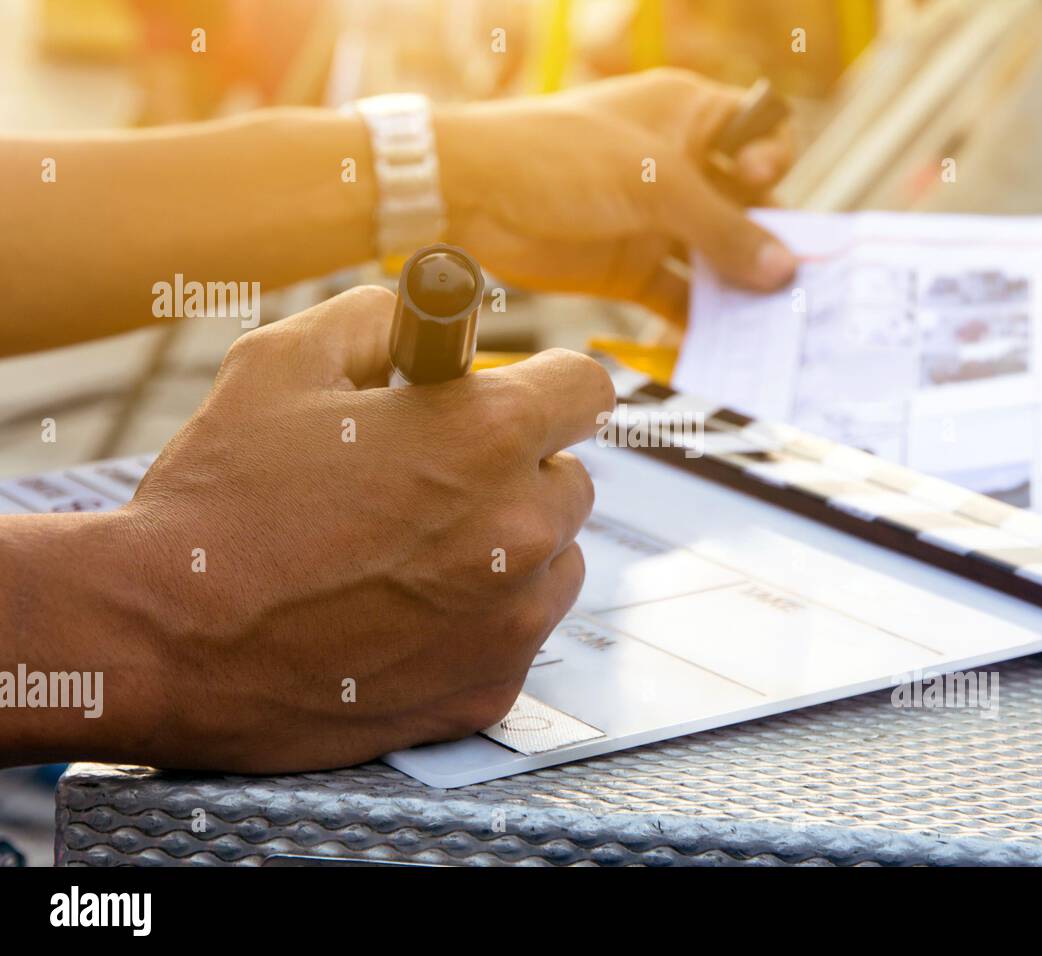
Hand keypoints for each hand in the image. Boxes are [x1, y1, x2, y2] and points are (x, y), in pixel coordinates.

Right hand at [115, 286, 612, 771]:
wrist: (162, 640)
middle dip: (517, 470)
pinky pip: (516, 632)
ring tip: (414, 554)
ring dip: (510, 547)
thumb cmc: (220, 495)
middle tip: (436, 482)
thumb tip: (425, 324)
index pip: (586, 388)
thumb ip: (376, 321)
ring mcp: (512, 619)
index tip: (519, 398)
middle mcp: (521, 529)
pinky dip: (481, 621)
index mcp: (485, 435)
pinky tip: (401, 617)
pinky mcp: (491, 688)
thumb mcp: (282, 362)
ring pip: (555, 560)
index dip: (548, 384)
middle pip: (569, 479)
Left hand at [436, 68, 797, 324]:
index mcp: (688, 117)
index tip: (761, 179)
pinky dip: (699, 320)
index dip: (773, 156)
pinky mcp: (630, 267)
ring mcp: (655, 221)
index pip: (758, 131)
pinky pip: (679, 297)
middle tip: (792, 280)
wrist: (471, 194)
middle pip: (747, 206)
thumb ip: (722, 228)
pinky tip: (722, 343)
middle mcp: (679, 168)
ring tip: (767, 322)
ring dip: (740, 288)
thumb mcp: (654, 184)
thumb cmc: (560, 157)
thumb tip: (782, 269)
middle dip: (770, 241)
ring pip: (716, 259)